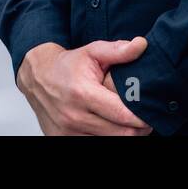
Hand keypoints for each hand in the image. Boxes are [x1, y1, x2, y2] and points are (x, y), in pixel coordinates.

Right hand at [17, 38, 152, 135]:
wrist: (37, 77)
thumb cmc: (67, 65)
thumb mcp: (92, 52)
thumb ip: (118, 50)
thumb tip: (141, 45)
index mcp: (83, 93)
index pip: (122, 114)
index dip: (142, 116)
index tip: (151, 111)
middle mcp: (74, 116)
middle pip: (121, 134)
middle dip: (138, 128)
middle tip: (145, 119)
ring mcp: (67, 131)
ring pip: (110, 142)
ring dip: (122, 133)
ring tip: (126, 120)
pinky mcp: (62, 139)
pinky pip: (93, 144)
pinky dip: (106, 137)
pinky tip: (109, 125)